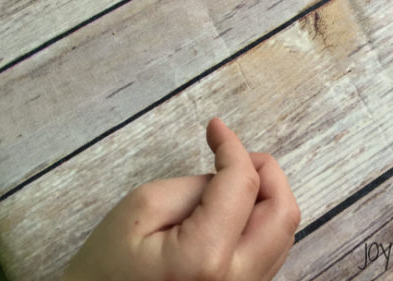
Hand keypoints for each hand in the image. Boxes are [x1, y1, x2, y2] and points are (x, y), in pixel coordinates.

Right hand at [61, 118, 299, 280]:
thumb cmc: (108, 265)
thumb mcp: (143, 208)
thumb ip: (195, 186)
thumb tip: (229, 173)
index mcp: (205, 259)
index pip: (243, 185)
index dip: (232, 146)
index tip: (215, 128)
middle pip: (283, 212)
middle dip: (265, 171)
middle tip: (233, 154)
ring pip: (282, 234)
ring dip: (265, 196)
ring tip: (229, 180)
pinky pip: (270, 254)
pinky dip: (260, 222)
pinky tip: (231, 209)